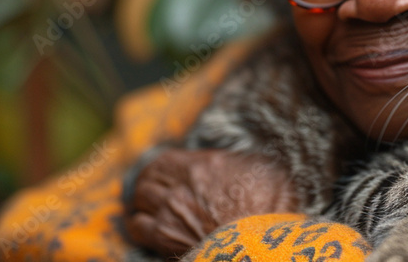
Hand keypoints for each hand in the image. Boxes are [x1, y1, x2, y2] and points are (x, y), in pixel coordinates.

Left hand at [125, 148, 299, 256]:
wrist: (259, 246)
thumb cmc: (269, 206)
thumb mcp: (263, 167)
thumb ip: (240, 162)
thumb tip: (238, 162)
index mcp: (198, 165)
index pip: (163, 160)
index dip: (162, 166)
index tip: (166, 171)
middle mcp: (177, 188)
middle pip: (145, 180)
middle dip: (148, 183)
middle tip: (153, 188)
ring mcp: (168, 215)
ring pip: (138, 202)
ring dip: (141, 203)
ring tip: (147, 206)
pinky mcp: (164, 240)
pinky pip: (138, 229)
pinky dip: (138, 225)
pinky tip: (145, 227)